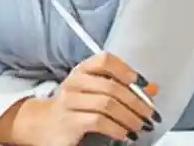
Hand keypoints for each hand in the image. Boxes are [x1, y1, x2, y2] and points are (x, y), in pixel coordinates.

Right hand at [0, 52, 161, 145]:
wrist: (41, 125)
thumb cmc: (72, 108)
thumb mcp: (95, 93)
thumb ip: (123, 89)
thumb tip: (152, 88)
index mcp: (81, 71)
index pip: (104, 60)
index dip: (126, 70)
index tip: (142, 84)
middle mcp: (74, 83)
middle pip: (112, 86)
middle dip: (137, 103)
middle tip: (150, 115)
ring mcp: (69, 102)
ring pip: (107, 104)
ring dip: (130, 117)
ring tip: (140, 127)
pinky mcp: (69, 121)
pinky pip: (98, 121)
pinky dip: (117, 128)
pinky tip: (124, 134)